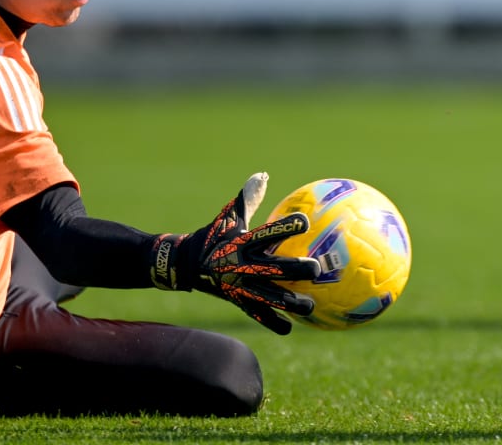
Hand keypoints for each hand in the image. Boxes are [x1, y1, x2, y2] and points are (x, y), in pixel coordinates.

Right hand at [150, 173, 320, 334]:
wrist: (185, 263)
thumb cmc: (214, 236)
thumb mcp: (229, 216)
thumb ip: (249, 198)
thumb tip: (263, 174)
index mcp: (242, 242)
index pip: (266, 232)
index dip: (285, 227)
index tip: (305, 222)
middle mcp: (242, 265)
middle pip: (274, 268)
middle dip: (295, 269)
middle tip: (316, 269)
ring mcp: (240, 286)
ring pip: (270, 297)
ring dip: (291, 303)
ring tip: (310, 306)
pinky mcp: (237, 301)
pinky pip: (257, 315)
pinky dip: (272, 322)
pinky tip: (288, 328)